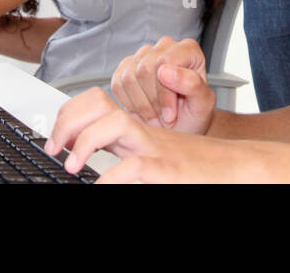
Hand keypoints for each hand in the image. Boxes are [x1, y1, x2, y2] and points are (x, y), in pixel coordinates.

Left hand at [45, 87, 252, 183]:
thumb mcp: (156, 155)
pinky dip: (112, 177)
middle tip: (53, 148)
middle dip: (68, 122)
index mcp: (138, 128)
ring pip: (115, 123)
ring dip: (86, 142)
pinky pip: (135, 166)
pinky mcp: (168, 169)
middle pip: (100, 104)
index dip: (70, 114)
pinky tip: (101, 186)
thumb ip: (126, 154)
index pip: (97, 102)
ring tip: (71, 166)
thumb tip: (91, 166)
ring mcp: (156, 147)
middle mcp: (143, 132)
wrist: (236, 168)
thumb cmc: (197, 166)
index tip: (54, 138)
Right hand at [109, 36, 214, 132]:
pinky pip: (117, 84)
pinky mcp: (125, 67)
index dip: (164, 92)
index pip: (164, 61)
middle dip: (153, 101)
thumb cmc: (194, 115)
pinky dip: (129, 103)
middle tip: (163, 117)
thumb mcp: (202, 105)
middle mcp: (165, 46)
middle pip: (145, 69)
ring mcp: (143, 55)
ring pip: (129, 77)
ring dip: (141, 104)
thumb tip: (166, 70)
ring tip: (156, 114)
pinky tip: (144, 110)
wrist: (180, 128)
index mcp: (188, 49)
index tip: (171, 113)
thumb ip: (192, 84)